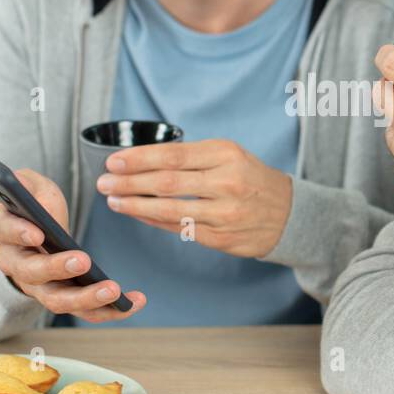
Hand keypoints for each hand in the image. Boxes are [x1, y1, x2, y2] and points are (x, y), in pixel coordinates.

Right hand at [0, 167, 145, 322]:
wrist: (34, 232)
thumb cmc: (33, 205)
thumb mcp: (30, 185)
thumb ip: (25, 182)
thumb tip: (18, 183)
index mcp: (2, 231)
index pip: (5, 232)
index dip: (19, 233)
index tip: (38, 233)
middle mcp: (15, 264)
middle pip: (31, 274)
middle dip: (57, 268)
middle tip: (83, 260)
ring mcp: (38, 286)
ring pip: (57, 300)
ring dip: (86, 298)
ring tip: (114, 290)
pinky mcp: (63, 297)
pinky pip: (84, 310)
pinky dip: (109, 310)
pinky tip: (134, 302)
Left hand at [95, 139, 292, 257]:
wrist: (289, 213)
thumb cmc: (251, 178)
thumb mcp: (229, 154)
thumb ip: (192, 156)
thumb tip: (143, 161)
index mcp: (226, 155)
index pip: (173, 155)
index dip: (139, 159)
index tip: (114, 162)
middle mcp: (226, 183)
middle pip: (167, 182)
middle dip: (129, 183)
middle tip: (104, 182)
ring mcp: (224, 213)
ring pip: (169, 209)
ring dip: (135, 205)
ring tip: (113, 200)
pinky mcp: (221, 238)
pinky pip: (179, 229)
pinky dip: (154, 221)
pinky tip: (137, 214)